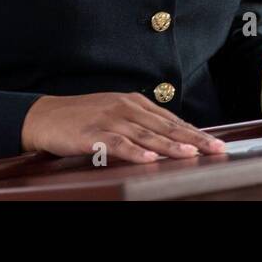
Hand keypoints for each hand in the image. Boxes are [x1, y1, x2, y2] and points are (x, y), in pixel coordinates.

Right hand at [22, 92, 226, 162]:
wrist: (44, 115)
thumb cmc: (83, 117)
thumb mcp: (116, 113)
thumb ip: (142, 122)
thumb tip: (172, 136)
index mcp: (134, 102)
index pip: (171, 119)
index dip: (194, 131)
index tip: (216, 142)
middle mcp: (126, 107)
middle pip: (165, 126)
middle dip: (193, 138)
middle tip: (216, 149)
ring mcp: (109, 119)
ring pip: (146, 134)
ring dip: (170, 145)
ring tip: (191, 154)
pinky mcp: (92, 133)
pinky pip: (117, 143)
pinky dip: (135, 151)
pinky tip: (149, 159)